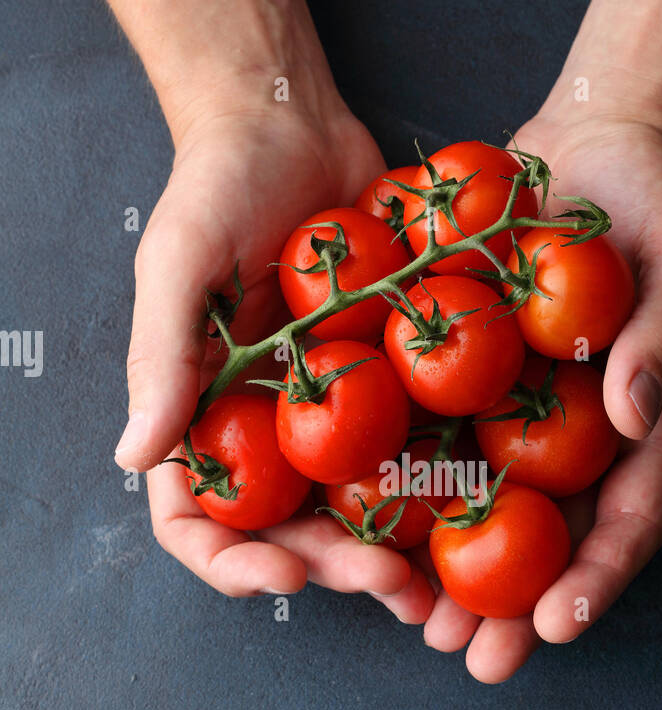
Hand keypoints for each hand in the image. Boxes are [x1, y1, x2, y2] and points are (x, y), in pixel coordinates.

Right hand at [121, 101, 431, 611]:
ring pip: (355, 508)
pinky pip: (410, 449)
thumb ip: (159, 358)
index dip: (230, 561)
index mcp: (200, 415)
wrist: (296, 124)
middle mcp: (262, 429)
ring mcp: (326, 413)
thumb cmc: (217, 182)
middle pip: (289, 530)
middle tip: (389, 585)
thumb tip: (133, 457)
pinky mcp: (387, 386)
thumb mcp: (177, 264)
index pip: (194, 519)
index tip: (282, 574)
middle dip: (335, 567)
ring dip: (393, 552)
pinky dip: (439, 488)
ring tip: (437, 584)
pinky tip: (478, 512)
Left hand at [382, 112, 661, 679]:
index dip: (598, 578)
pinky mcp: (467, 384)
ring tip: (417, 625)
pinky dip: (409, 494)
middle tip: (476, 659)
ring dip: (452, 577)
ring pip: (487, 514)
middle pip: (551, 543)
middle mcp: (582, 437)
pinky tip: (370, 533)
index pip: (630, 518)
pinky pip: (437, 445)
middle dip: (514, 609)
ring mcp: (523, 415)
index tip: (560, 624)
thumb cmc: (654, 201)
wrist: (589, 147)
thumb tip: (633, 418)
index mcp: (645, 425)